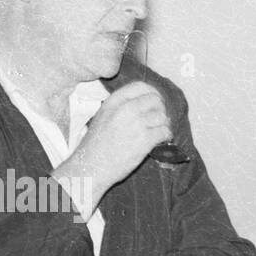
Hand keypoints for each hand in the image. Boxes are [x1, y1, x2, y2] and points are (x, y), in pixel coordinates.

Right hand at [58, 81, 171, 195]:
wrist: (89, 168)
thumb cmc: (95, 145)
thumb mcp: (102, 117)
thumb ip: (121, 107)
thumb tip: (146, 101)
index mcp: (112, 102)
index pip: (140, 86)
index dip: (152, 92)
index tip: (154, 101)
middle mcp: (125, 110)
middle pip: (155, 99)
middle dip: (160, 109)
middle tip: (158, 119)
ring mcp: (136, 124)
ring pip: (162, 116)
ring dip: (164, 124)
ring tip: (158, 132)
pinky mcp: (145, 140)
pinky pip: (165, 131)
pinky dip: (166, 136)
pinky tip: (160, 141)